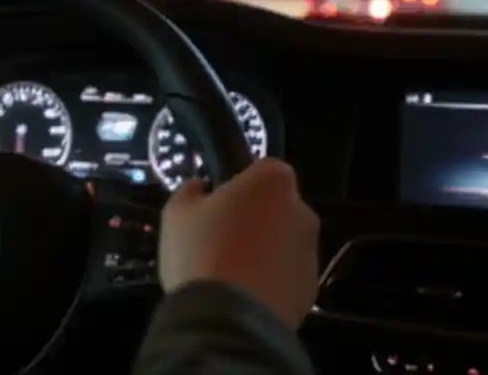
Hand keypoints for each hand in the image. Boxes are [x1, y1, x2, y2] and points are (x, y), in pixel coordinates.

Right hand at [158, 158, 319, 328]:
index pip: (263, 168)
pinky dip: (271, 282)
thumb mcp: (177, 213)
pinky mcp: (311, 289)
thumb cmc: (202, 252)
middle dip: (256, 218)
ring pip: (284, 243)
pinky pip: (287, 276)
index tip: (219, 204)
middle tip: (221, 239)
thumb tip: (198, 188)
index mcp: (273, 182)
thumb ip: (190, 191)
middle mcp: (302, 211)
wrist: (228, 319)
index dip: (240, 184)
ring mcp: (311, 252)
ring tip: (230, 274)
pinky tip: (244, 296)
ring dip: (264, 251)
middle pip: (277, 207)